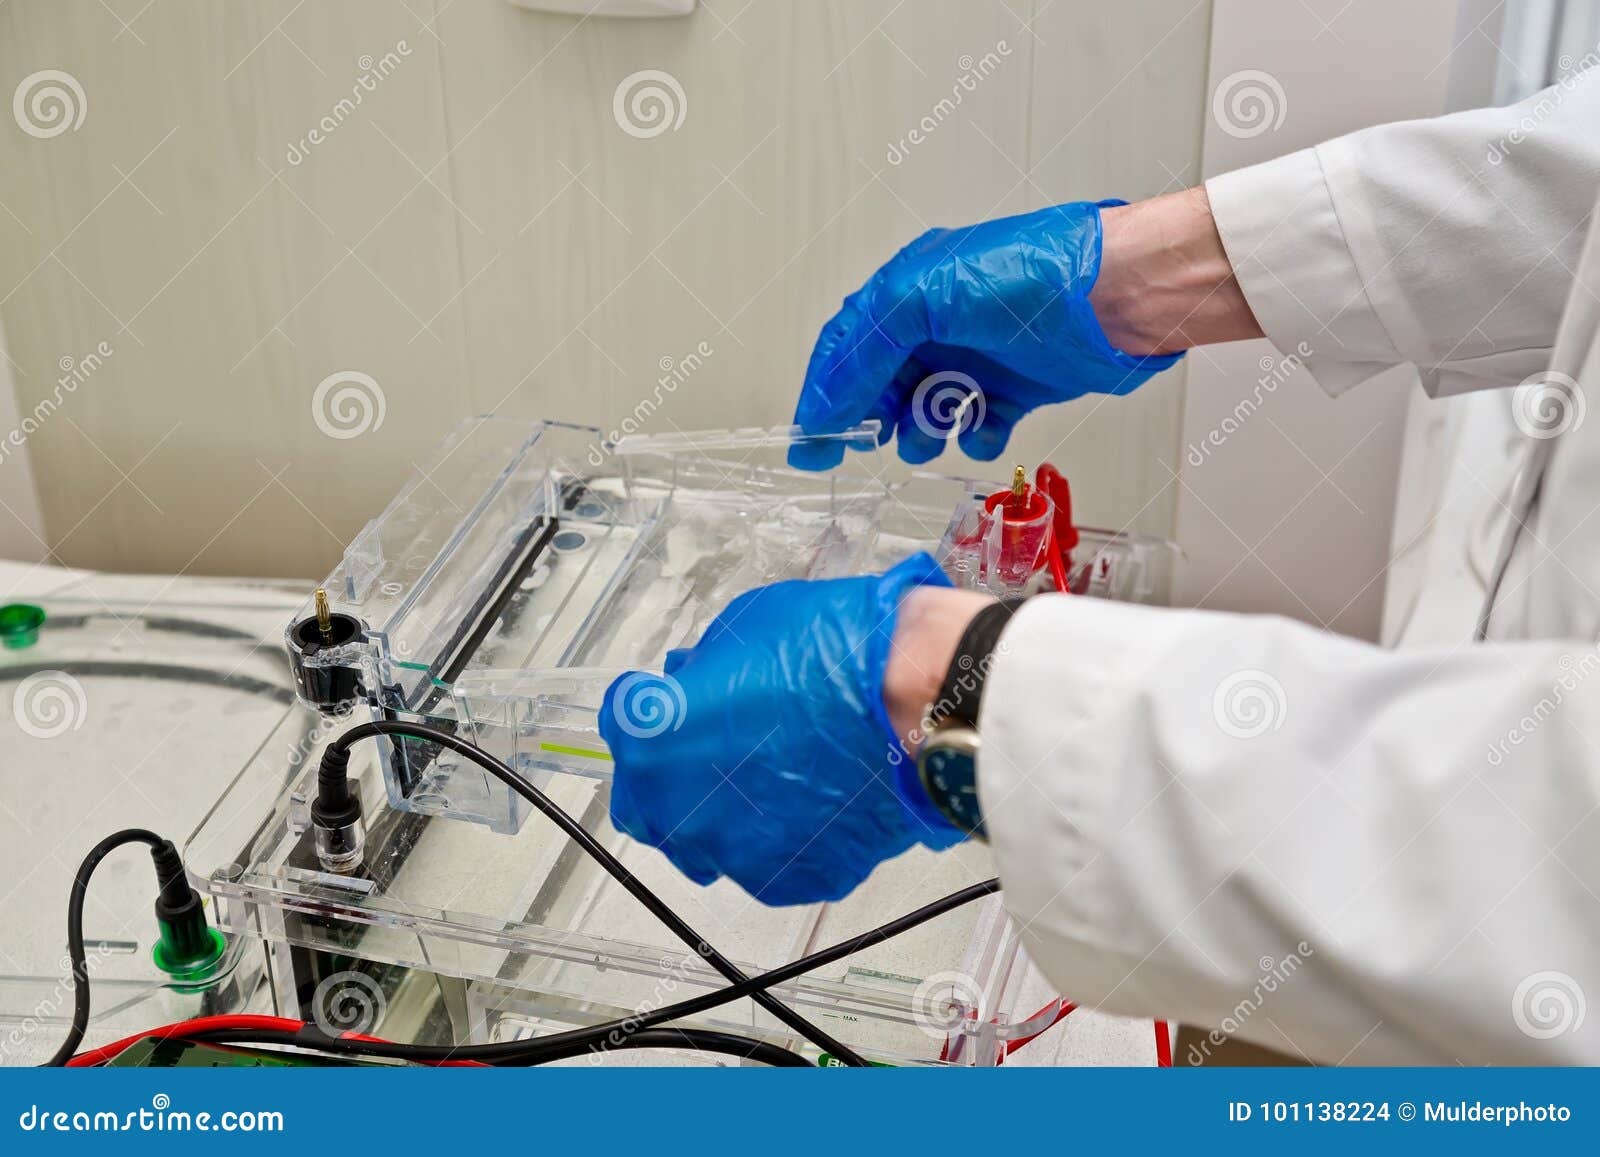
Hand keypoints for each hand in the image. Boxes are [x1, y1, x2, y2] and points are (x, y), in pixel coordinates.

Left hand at [600, 554, 989, 905]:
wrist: (921, 701)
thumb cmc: (837, 652)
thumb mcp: (745, 628)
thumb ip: (702, 670)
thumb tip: (692, 683)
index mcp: (656, 742)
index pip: (619, 726)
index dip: (641, 707)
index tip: (660, 698)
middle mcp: (683, 811)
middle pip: (646, 806)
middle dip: (666, 778)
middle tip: (708, 746)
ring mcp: (737, 854)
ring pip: (707, 844)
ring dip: (722, 813)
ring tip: (770, 774)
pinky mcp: (793, 878)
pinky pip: (769, 862)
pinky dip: (781, 836)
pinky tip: (812, 799)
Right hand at [789, 199, 1182, 469]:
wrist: (1122, 296)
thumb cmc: (1035, 276)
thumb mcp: (926, 297)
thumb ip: (868, 347)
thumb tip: (830, 402)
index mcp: (912, 287)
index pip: (848, 344)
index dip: (823, 393)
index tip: (809, 440)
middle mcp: (943, 319)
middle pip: (883, 381)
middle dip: (871, 416)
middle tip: (861, 448)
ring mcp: (981, 353)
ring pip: (928, 407)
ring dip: (922, 430)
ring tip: (928, 437)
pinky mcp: (1020, 384)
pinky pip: (980, 422)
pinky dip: (975, 435)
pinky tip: (982, 431)